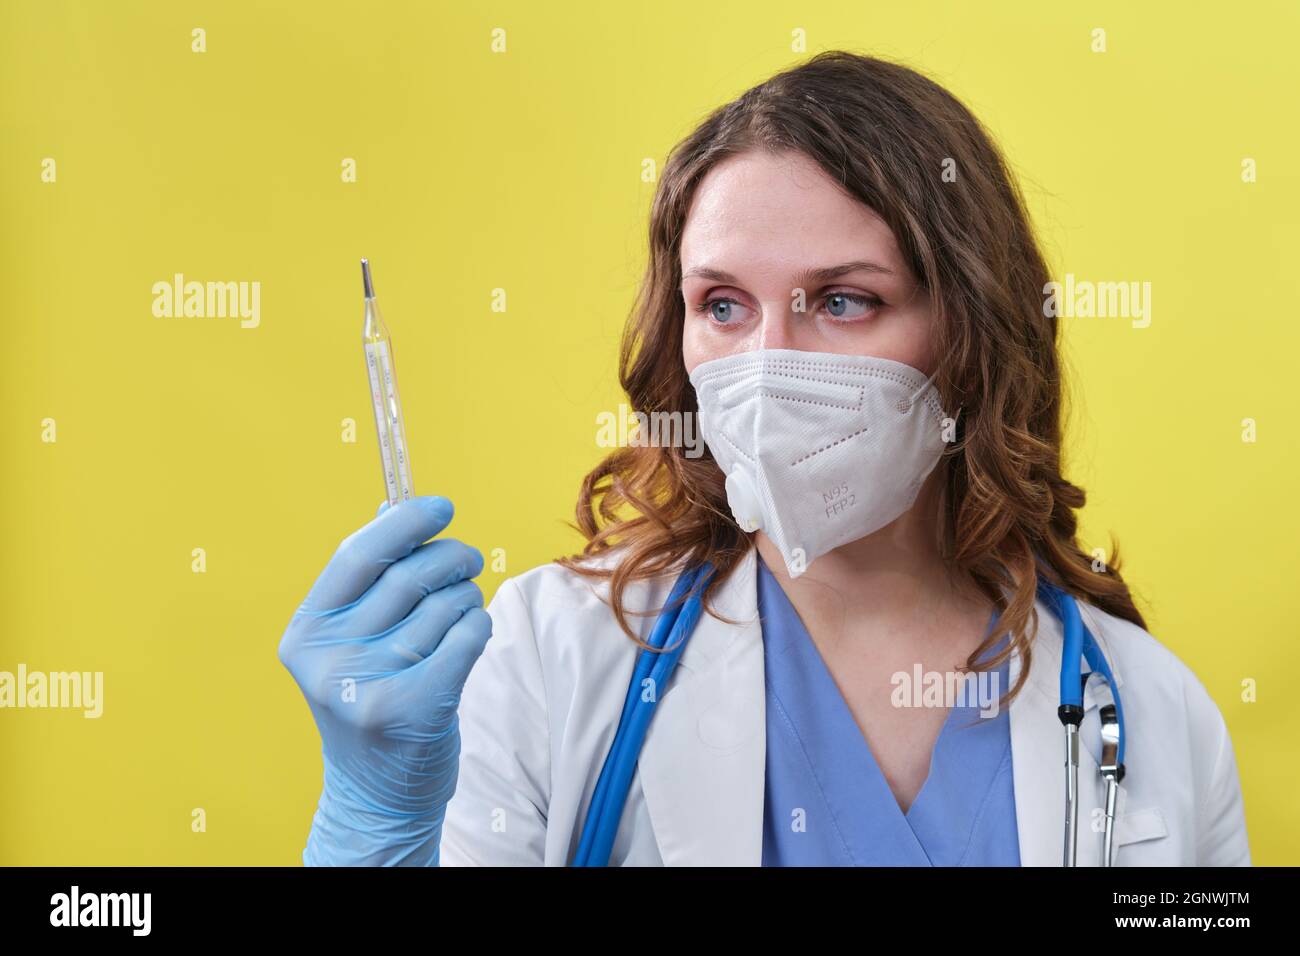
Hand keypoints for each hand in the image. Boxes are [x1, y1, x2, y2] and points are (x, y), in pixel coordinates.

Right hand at [278, 496, 492, 864]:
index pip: (356, 554)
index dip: (404, 522)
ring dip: (467, 600)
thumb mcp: (353, 642)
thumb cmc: (374, 701)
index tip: (442, 505)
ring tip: (459, 619)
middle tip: (468, 562)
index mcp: (307, 631)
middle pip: (409, 575)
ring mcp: (368, 686)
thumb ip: (368, 580)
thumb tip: (392, 506)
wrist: (378, 795)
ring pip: (445, 606)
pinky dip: (479, 627)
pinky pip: (467, 637)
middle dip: (452, 558)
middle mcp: (330, 658)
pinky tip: (472, 638)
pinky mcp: (413, 708)